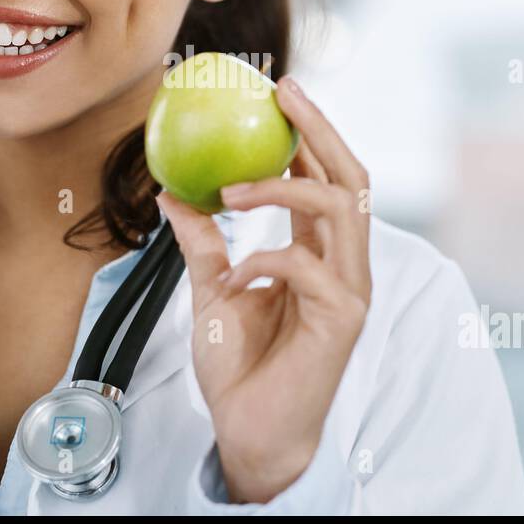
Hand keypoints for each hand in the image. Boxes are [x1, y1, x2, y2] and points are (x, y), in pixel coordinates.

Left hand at [156, 75, 371, 503]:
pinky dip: (264, 259)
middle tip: (282, 93)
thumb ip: (203, 242)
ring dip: (284, 186)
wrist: (249, 431)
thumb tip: (171, 191)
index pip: (327, 177)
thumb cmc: (239, 366)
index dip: (310, 132)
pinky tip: (237, 277)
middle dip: (321, 128)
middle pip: (352, 177)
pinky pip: (305, 265)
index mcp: (321, 252)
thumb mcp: (211, 291)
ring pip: (340, 207)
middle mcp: (346, 264)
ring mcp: (351, 289)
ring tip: (232, 185)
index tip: (276, 92)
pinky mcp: (344, 318)